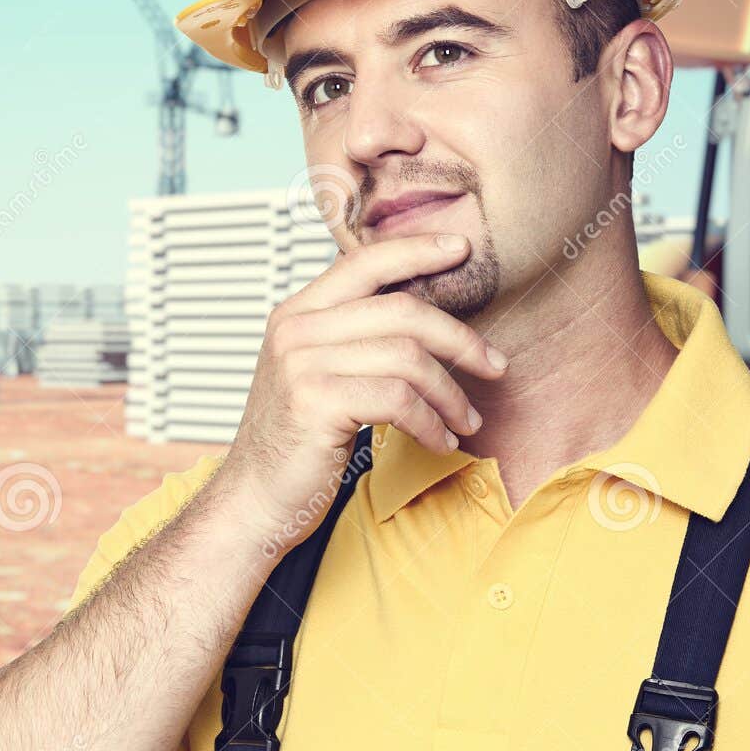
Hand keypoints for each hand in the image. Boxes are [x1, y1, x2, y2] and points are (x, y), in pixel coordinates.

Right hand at [213, 233, 507, 553]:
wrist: (254, 501)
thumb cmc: (298, 442)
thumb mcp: (317, 374)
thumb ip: (353, 337)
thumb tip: (424, 313)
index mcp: (297, 312)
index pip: (364, 261)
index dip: (417, 250)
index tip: (463, 250)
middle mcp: (295, 329)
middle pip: (402, 311)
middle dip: (461, 339)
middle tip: (495, 366)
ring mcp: (301, 365)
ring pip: (407, 358)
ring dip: (451, 394)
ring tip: (466, 421)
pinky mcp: (315, 403)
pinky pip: (398, 400)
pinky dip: (431, 423)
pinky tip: (440, 442)